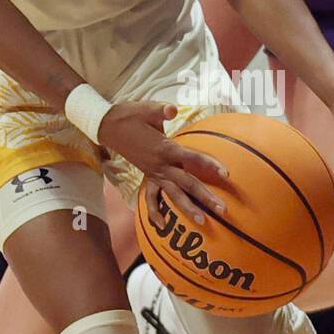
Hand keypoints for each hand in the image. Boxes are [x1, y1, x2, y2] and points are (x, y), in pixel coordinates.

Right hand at [97, 101, 229, 229]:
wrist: (107, 126)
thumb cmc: (130, 116)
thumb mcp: (147, 109)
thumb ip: (162, 110)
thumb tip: (173, 109)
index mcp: (164, 149)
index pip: (192, 158)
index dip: (209, 165)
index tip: (226, 174)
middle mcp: (160, 165)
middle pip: (187, 183)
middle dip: (206, 197)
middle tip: (223, 209)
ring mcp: (153, 173)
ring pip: (173, 194)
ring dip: (188, 208)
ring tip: (202, 221)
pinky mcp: (147, 176)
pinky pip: (151, 197)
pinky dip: (155, 212)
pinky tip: (161, 225)